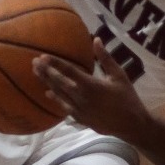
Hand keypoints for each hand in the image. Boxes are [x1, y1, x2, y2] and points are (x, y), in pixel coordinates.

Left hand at [33, 39, 147, 141]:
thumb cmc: (127, 98)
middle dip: (45, 71)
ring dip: (47, 83)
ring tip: (36, 73)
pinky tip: (48, 94)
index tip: (43, 56)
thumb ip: (105, 58)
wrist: (130, 125)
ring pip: (59, 94)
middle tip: (33, 62)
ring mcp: (79, 109)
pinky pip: (64, 106)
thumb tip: (96, 40)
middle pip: (59, 82)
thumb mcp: (119, 75)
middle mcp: (81, 97)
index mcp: (91, 85)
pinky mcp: (80, 118)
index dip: (55, 63)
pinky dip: (55, 99)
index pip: (69, 71)